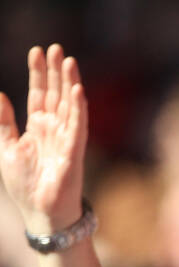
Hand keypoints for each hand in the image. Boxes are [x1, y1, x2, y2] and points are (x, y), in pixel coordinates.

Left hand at [0, 45, 87, 233]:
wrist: (41, 213)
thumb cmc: (26, 186)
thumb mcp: (7, 148)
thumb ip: (5, 122)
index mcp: (38, 129)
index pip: (39, 95)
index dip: (38, 74)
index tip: (36, 51)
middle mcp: (54, 130)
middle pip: (55, 94)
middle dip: (55, 72)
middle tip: (56, 48)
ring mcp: (66, 139)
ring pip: (69, 105)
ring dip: (69, 82)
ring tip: (68, 61)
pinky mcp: (74, 151)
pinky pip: (78, 125)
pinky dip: (78, 107)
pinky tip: (77, 90)